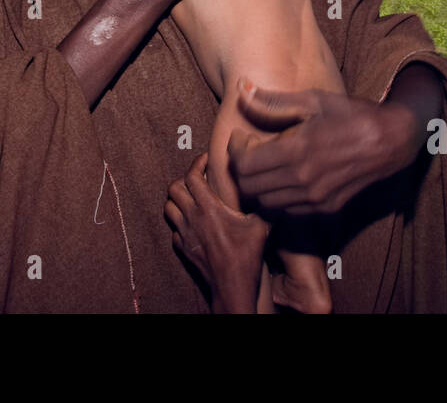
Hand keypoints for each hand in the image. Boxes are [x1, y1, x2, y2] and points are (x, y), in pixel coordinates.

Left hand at [165, 152, 269, 312]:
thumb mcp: (261, 229)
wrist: (231, 287)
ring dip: (177, 199)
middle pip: (174, 188)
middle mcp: (192, 218)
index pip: (192, 176)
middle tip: (199, 178)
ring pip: (168, 207)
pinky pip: (173, 229)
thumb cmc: (245, 258)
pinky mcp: (183, 248)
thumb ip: (268, 208)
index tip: (206, 159)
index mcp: (208, 208)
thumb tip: (278, 194)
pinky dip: (179, 221)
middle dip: (184, 179)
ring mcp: (184, 233)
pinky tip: (193, 223)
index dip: (197, 163)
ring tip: (192, 197)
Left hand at [227, 81, 421, 216]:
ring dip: (258, 186)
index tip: (241, 136)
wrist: (391, 140)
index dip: (234, 151)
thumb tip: (240, 88)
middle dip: (242, 169)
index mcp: (297, 151)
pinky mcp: (326, 208)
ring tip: (267, 163)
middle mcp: (303, 180)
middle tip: (250, 149)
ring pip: (266, 204)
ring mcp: (315, 198)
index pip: (243, 165)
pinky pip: (287, 211)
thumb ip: (272, 100)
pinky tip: (286, 176)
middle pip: (249, 189)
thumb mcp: (313, 99)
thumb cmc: (351, 115)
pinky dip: (278, 197)